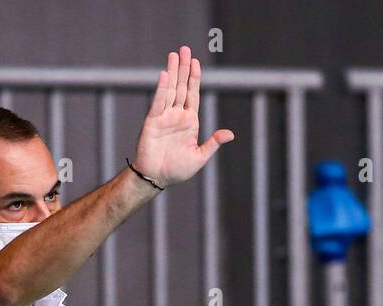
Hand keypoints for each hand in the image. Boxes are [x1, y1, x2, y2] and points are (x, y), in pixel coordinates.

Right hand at [132, 46, 233, 188]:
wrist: (156, 178)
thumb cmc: (177, 170)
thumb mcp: (199, 157)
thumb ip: (213, 143)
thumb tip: (230, 134)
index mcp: (189, 122)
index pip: (193, 94)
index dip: (194, 78)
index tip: (196, 62)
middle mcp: (176, 116)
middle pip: (181, 87)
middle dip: (183, 68)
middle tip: (185, 49)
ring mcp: (164, 117)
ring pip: (170, 90)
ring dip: (172, 72)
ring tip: (174, 55)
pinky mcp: (152, 122)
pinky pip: (158, 103)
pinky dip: (161, 89)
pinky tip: (164, 76)